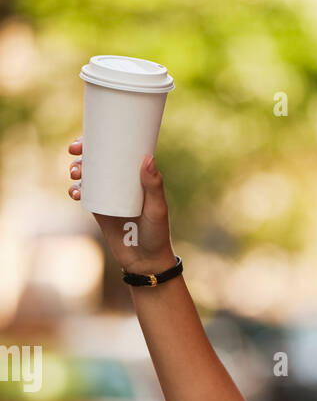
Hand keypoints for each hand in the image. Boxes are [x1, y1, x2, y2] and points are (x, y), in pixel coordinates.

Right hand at [67, 137, 174, 273]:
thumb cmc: (157, 234)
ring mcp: (109, 194)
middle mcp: (122, 181)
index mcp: (136, 175)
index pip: (119, 150)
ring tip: (75, 175)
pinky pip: (84, 195)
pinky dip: (76, 191)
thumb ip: (153, 186)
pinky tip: (74, 193)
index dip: (100, 139)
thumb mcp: (156, 209)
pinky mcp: (99, 209)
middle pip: (99, 159)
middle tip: (74, 152)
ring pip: (89, 175)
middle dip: (82, 152)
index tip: (86, 139)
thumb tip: (148, 157)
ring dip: (76, 169)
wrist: (145, 262)